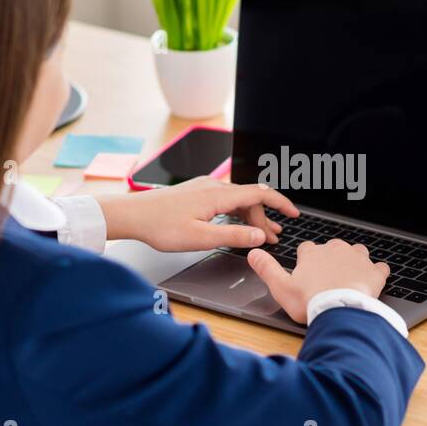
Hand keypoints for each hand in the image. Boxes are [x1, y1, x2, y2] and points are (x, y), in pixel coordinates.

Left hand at [97, 177, 297, 251]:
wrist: (132, 215)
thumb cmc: (160, 226)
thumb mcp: (201, 238)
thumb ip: (233, 236)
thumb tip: (259, 237)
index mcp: (218, 195)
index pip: (260, 194)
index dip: (280, 203)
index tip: (294, 213)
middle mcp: (213, 186)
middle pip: (250, 199)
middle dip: (265, 218)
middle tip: (273, 238)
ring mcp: (204, 188)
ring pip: (237, 199)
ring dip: (251, 216)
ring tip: (260, 234)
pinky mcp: (196, 193)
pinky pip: (225, 199)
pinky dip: (237, 212)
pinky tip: (235, 224)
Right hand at [247, 239, 389, 323]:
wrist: (340, 312)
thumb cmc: (310, 301)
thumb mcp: (281, 287)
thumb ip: (266, 268)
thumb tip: (253, 253)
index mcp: (313, 253)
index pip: (307, 248)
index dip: (306, 260)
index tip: (307, 272)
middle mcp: (336, 249)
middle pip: (333, 248)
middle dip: (332, 261)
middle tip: (328, 281)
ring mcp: (357, 258)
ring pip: (357, 253)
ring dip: (355, 263)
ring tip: (350, 280)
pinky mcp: (374, 272)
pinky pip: (379, 268)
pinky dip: (376, 274)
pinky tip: (372, 283)